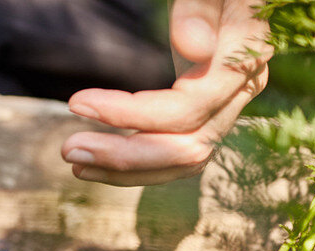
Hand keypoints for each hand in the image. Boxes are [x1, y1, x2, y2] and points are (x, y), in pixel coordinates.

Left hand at [61, 0, 270, 186]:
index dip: (133, 114)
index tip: (78, 102)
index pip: (189, 107)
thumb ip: (199, 10)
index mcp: (244, 56)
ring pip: (185, 161)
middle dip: (126, 156)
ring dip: (128, 171)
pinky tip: (101, 163)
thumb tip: (196, 47)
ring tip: (78, 165)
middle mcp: (243, 89)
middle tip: (70, 150)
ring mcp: (229, 107)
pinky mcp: (210, 116)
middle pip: (189, 146)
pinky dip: (140, 166)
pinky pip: (179, 154)